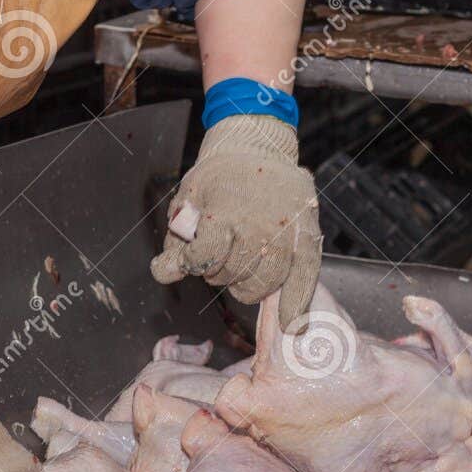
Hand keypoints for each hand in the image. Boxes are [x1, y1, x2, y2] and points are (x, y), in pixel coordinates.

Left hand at [150, 114, 321, 328]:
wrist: (258, 144)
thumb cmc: (219, 175)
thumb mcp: (187, 201)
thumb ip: (176, 241)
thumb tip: (163, 273)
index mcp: (225, 213)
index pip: (203, 260)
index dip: (193, 262)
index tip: (193, 255)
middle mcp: (259, 225)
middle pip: (232, 276)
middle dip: (219, 271)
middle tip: (222, 252)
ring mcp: (287, 234)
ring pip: (263, 286)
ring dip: (247, 285)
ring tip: (243, 265)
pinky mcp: (308, 239)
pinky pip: (304, 281)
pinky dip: (298, 306)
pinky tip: (294, 326)